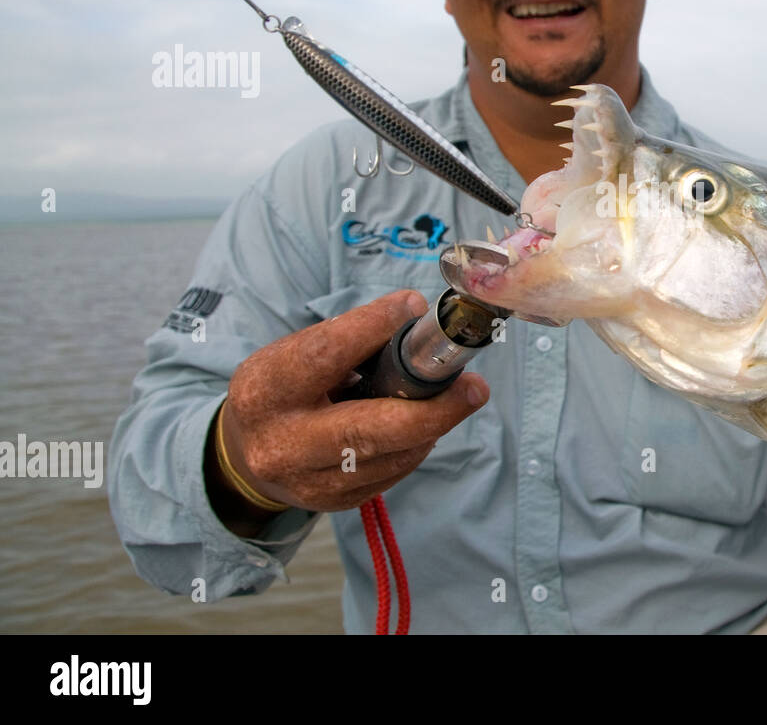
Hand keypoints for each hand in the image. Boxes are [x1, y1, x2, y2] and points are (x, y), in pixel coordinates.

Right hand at [210, 290, 488, 529]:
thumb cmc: (284, 389)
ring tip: (452, 397)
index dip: (372, 328)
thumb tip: (415, 318)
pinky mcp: (335, 504)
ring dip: (431, 424)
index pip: (324, 355)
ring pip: (392, 454)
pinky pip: (393, 472)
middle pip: (370, 429)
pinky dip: (415, 444)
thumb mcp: (296, 354)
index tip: (416, 308)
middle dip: (433, 409)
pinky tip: (420, 425)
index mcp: (265, 390)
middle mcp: (282, 443)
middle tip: (475, 388)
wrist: (245, 455)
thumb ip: (350, 340)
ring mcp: (309, 482)